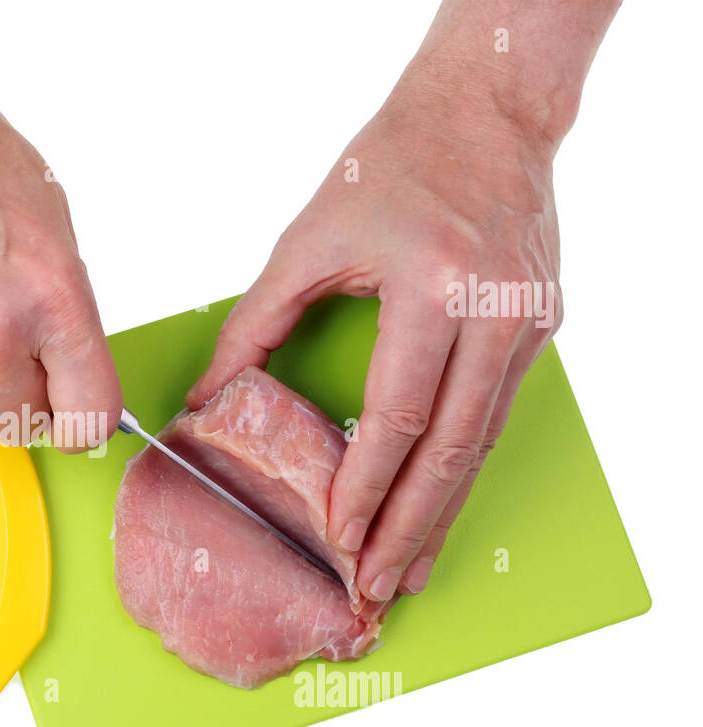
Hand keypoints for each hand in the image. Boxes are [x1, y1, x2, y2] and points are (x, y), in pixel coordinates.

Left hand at [188, 69, 562, 601]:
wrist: (482, 115)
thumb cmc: (387, 169)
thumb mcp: (307, 241)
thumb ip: (255, 325)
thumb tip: (210, 401)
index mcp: (434, 288)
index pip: (399, 416)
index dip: (366, 486)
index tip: (338, 539)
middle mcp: (493, 311)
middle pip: (450, 450)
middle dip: (408, 529)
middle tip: (376, 588)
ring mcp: (527, 322)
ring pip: (480, 444)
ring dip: (441, 515)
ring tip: (408, 572)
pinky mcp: (539, 326)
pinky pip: (496, 416)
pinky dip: (462, 469)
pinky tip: (439, 510)